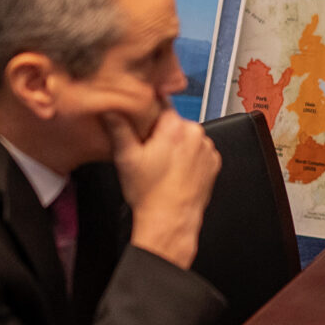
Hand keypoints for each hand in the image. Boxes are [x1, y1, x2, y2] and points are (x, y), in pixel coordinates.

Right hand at [111, 108, 219, 269]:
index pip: (161, 104)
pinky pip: (198, 151)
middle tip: (149, 153)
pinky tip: (176, 172)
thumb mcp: (126, 158)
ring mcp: (207, 149)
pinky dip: (189, 157)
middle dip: (162, 132)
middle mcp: (196, 134)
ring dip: (177, 145)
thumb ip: (118, 128)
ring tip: (163, 166)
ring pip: (187, 136)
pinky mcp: (214, 162)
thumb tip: (110, 109)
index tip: (142, 125)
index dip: (148, 114)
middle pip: (175, 121)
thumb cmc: (150, 194)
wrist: (170, 221)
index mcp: (175, 127)